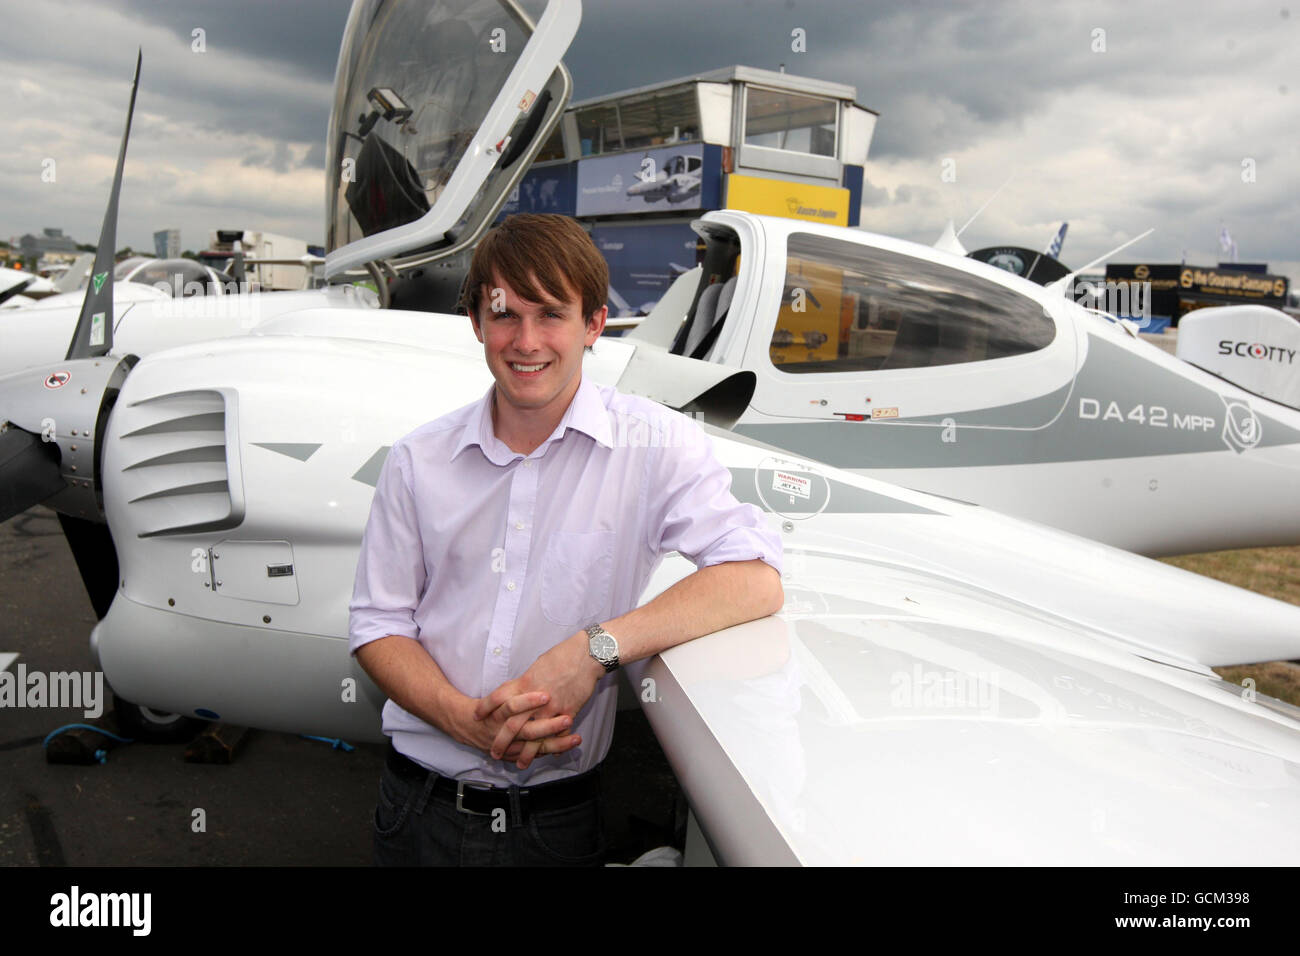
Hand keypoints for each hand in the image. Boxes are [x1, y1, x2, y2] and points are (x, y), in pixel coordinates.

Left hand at [474, 632, 602, 768]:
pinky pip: (559, 735)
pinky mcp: (568, 713)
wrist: (587, 655)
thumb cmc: (562, 656)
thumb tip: (518, 690)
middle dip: (501, 741)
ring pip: (534, 737)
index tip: (476, 716)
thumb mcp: (537, 666)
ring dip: (525, 753)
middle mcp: (535, 699)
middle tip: (494, 752)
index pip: (498, 697)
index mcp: (525, 683)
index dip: (485, 707)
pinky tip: (549, 754)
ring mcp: (552, 708)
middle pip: (512, 724)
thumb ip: (526, 683)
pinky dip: (554, 746)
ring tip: (519, 763)